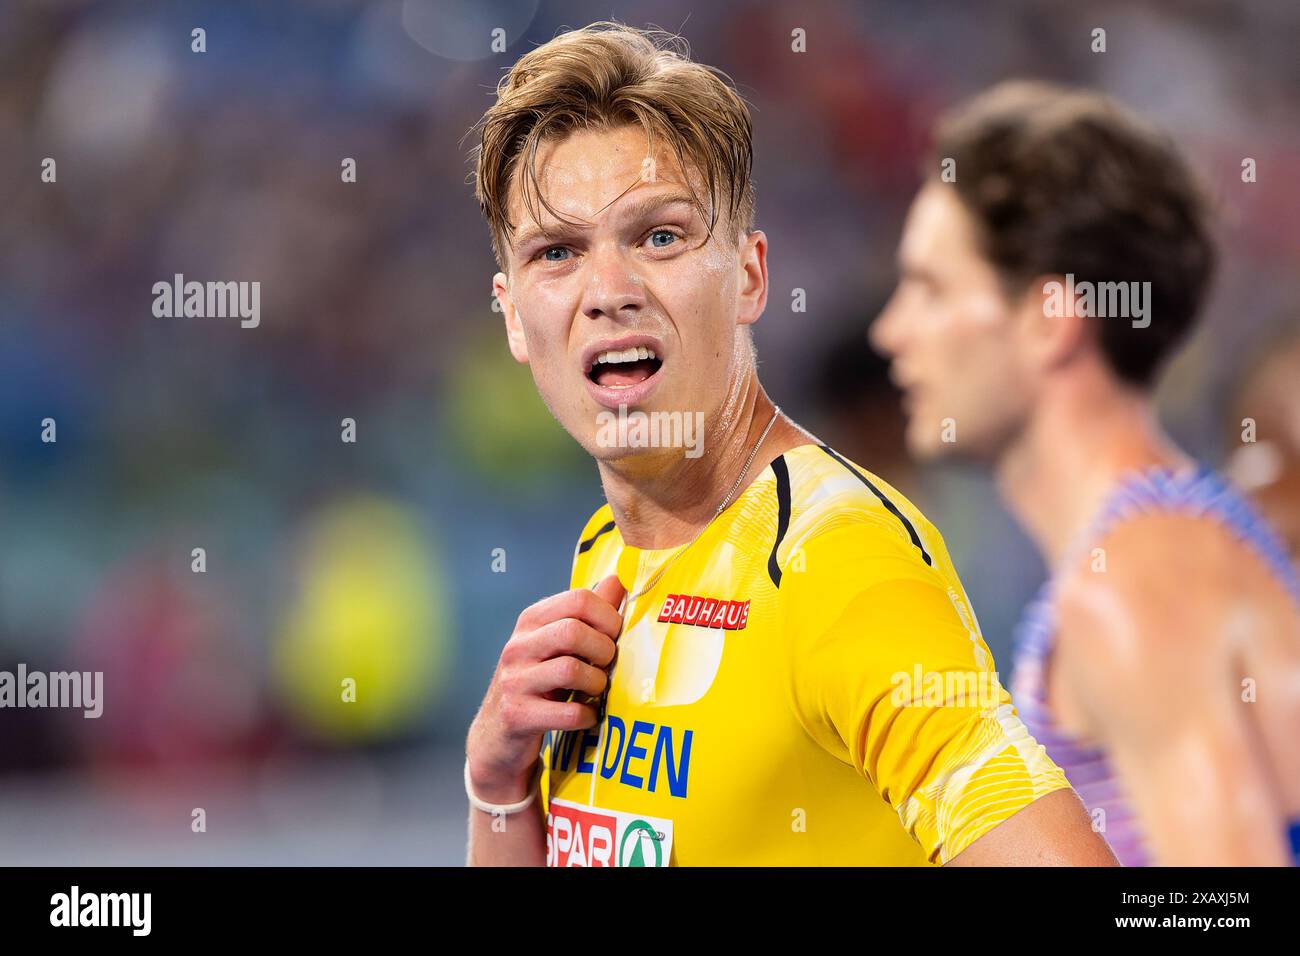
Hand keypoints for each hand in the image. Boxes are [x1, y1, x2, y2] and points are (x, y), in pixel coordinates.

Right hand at [466, 574, 624, 801]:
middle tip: (606, 665)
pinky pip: (567, 713)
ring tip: (595, 690)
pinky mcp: (517, 715)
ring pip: (571, 670)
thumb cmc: (538, 682)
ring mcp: (514, 681)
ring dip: (596, 684)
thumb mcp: (556, 643)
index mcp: (531, 621)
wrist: (497, 736)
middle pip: (573, 632)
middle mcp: (518, 646)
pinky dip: (586, 715)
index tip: (614, 635)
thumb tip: (617, 580)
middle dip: (603, 650)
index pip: (578, 599)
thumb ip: (587, 613)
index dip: (608, 616)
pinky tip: (586, 714)